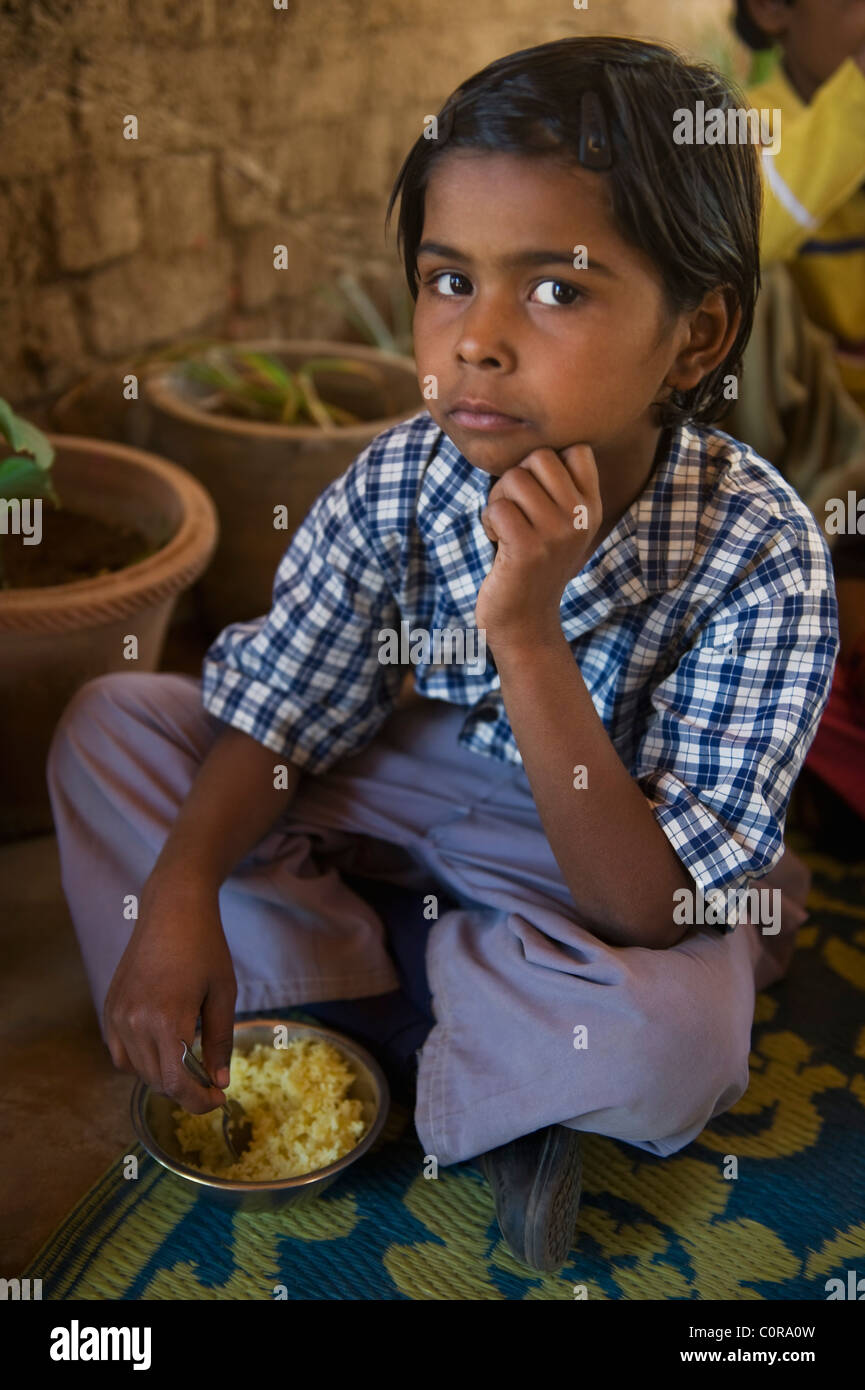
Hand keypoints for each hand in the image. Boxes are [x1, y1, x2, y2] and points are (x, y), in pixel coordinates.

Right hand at [103, 873, 237, 1113]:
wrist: (172, 909)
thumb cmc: (205, 947)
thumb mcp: (223, 995)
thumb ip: (219, 1043)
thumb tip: (219, 1084)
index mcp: (166, 1020)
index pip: (177, 1084)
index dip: (199, 1102)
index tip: (218, 1100)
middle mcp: (135, 1022)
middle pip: (157, 1081)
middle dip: (186, 1091)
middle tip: (210, 1084)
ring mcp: (117, 1015)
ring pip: (136, 1070)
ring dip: (163, 1077)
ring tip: (189, 1064)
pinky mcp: (109, 1008)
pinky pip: (120, 1052)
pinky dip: (140, 1060)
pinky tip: (163, 1048)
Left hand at [475, 443, 602, 647]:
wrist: (526, 621)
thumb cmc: (532, 564)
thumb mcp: (559, 524)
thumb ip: (556, 487)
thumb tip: (530, 441)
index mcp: (592, 507)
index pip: (576, 449)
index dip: (546, 463)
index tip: (538, 494)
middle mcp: (581, 517)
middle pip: (539, 457)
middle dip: (516, 478)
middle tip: (516, 511)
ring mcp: (557, 534)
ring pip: (514, 478)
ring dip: (498, 500)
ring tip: (506, 528)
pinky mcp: (529, 549)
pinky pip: (497, 506)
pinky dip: (488, 521)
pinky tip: (498, 543)